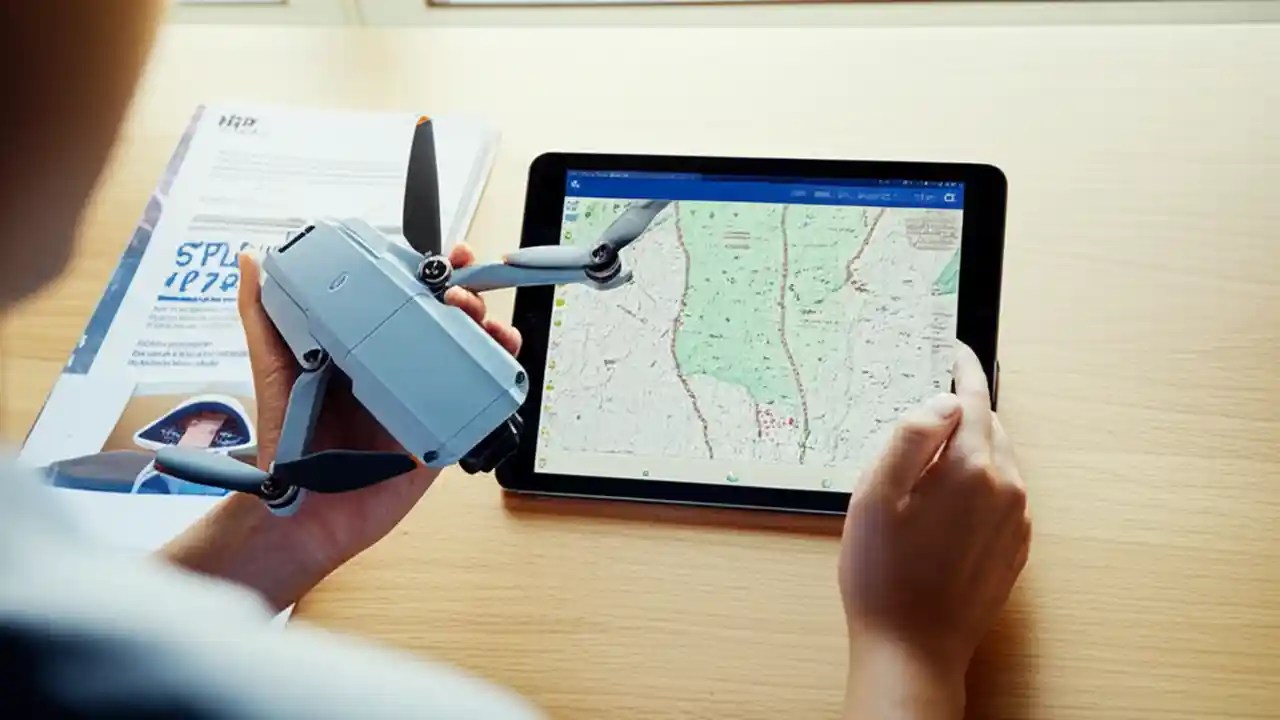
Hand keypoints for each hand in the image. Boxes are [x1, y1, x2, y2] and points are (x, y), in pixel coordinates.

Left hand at [240, 243, 521, 568]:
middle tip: (462, 295)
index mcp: (366, 346)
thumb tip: (249, 260)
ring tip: (486, 325)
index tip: (447, 256)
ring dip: (490, 331)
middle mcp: (400, 367)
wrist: (306, 511)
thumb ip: (265, 316)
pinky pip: (480, 401)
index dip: (434, 274)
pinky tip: (503, 361)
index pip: (409, 297)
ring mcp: (425, 398)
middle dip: (469, 297)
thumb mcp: (273, 369)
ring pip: (472, 353)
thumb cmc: (287, 443)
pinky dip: (501, 377)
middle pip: (449, 320)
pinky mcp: (443, 432)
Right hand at [838, 342, 1028, 718]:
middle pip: (988, 427)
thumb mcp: (875, 495)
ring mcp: (1015, 521)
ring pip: (996, 461)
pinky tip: (940, 508)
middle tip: (917, 419)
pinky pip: (1000, 496)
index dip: (963, 369)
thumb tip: (943, 399)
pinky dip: (976, 485)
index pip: (974, 399)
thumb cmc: (882, 574)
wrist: (913, 648)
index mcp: (970, 468)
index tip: (953, 350)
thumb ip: (909, 436)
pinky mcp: (1015, 548)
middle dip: (959, 413)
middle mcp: (1006, 488)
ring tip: (922, 471)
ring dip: (966, 451)